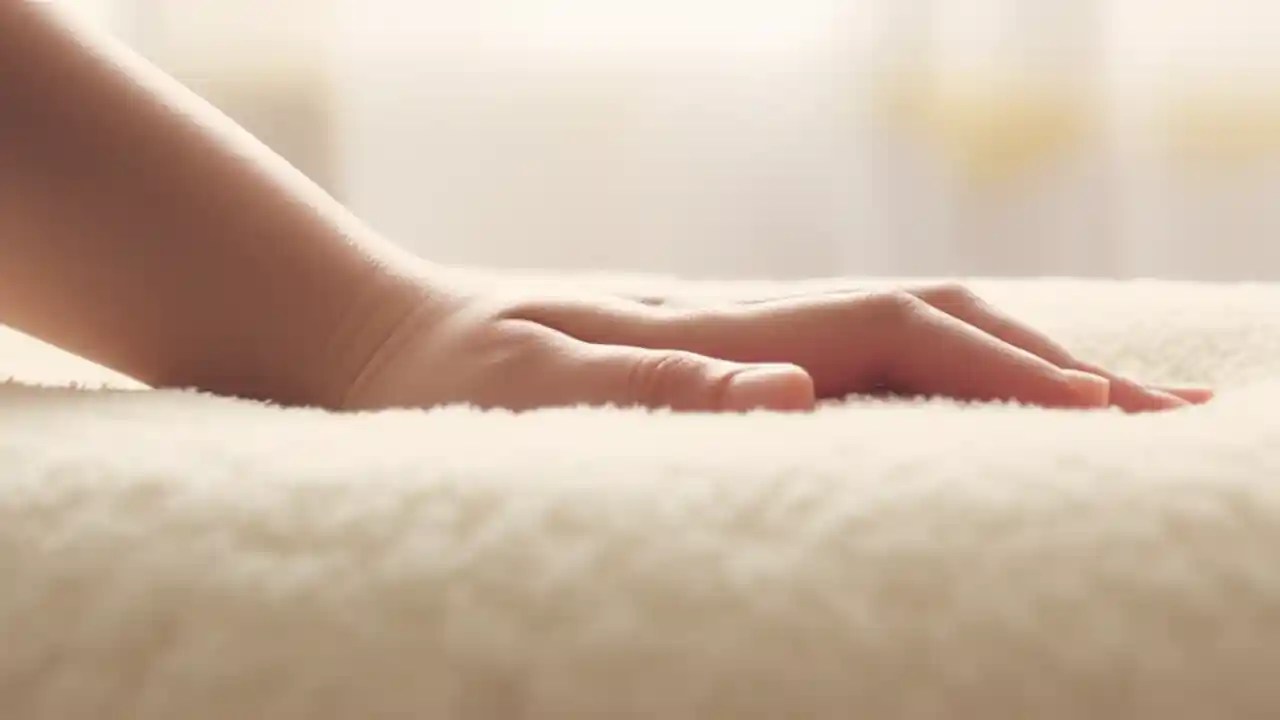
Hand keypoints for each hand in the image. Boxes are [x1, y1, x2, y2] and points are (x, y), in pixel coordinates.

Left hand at [341, 282, 1210, 412]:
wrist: (386, 337)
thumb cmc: (449, 381)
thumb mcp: (530, 393)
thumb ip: (659, 391)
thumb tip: (795, 390)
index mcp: (720, 330)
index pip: (900, 335)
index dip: (1009, 374)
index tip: (1111, 420)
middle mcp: (746, 319)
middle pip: (934, 316)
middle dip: (1054, 363)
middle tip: (1170, 414)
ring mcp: (739, 330)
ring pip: (911, 326)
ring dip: (1018, 361)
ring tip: (1114, 410)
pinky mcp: (722, 351)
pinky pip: (863, 355)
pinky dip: (950, 373)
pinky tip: (980, 402)